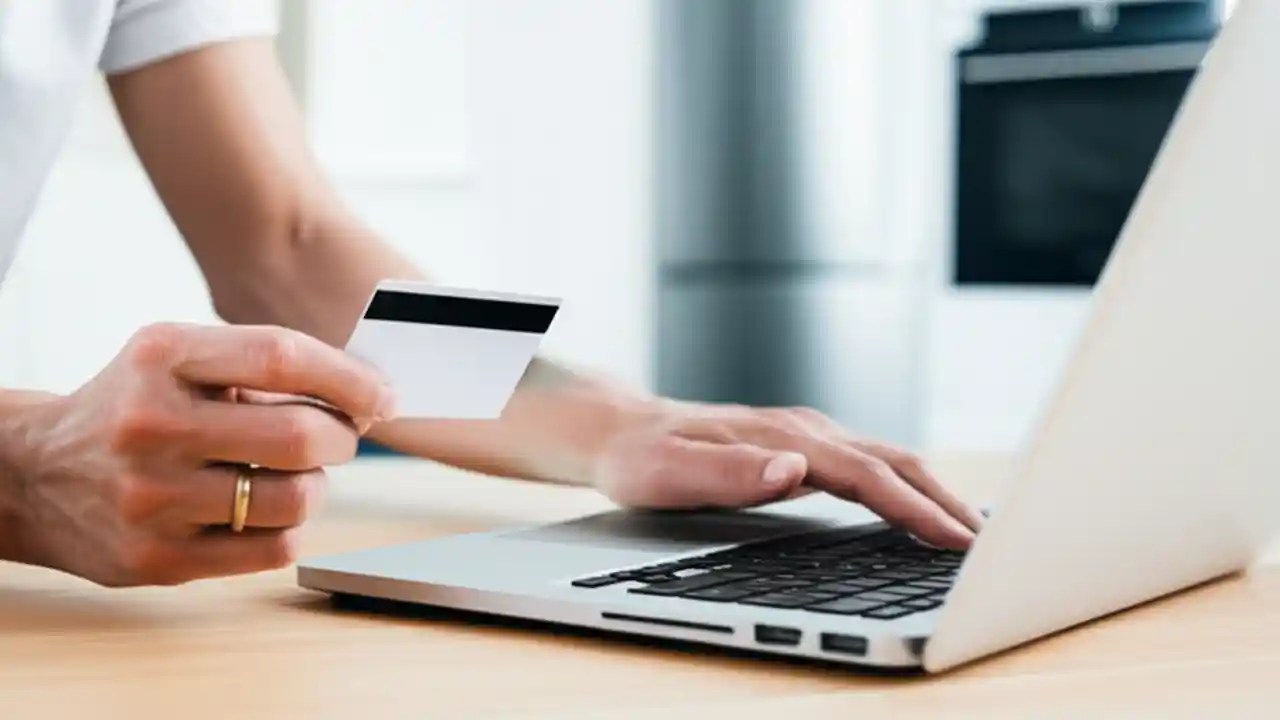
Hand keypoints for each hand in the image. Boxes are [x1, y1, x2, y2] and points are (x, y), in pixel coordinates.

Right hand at [0, 323, 393, 585]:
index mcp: (163, 357)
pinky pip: (274, 549)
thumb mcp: (178, 358)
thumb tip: (366, 395)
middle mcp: (152, 424)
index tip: (381, 395)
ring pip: (295, 498)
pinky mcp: (157, 558)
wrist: (33, 472)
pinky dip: (290, 528)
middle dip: (343, 437)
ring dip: (318, 486)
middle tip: (339, 437)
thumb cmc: (134, 407)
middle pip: (300, 435)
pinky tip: (269, 511)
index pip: (283, 356)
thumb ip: (262, 366)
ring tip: (296, 475)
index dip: (350, 378)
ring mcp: (151, 497)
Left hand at [591, 400, 981, 548]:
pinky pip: (869, 465)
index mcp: (781, 438)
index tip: (955, 538)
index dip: (915, 508)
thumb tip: (793, 470)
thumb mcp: (668, 473)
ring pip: (887, 459)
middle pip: (893, 461)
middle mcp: (801, 431)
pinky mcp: (800, 447)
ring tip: (970, 530)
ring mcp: (804, 436)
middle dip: (945, 500)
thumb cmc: (639, 456)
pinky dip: (905, 486)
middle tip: (989, 544)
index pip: (866, 475)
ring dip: (933, 491)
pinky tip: (915, 509)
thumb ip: (730, 473)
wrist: (618, 427)